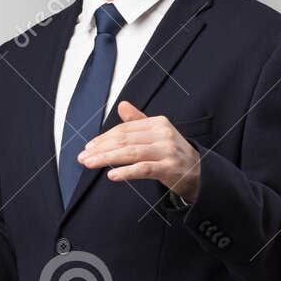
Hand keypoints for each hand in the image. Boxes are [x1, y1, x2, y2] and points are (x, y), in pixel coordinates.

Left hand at [77, 101, 201, 201]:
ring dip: (107, 158)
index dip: (104, 138)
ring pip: (131, 153)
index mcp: (158, 123)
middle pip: (125, 140)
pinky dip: (126, 171)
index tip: (88, 147)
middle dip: (100, 148)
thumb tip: (122, 104)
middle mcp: (163, 135)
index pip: (124, 129)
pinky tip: (112, 175)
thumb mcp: (156, 133)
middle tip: (83, 157)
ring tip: (90, 163)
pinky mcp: (170, 169)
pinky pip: (144, 169)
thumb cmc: (171, 152)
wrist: (198, 171)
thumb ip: (138, 121)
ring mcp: (167, 151)